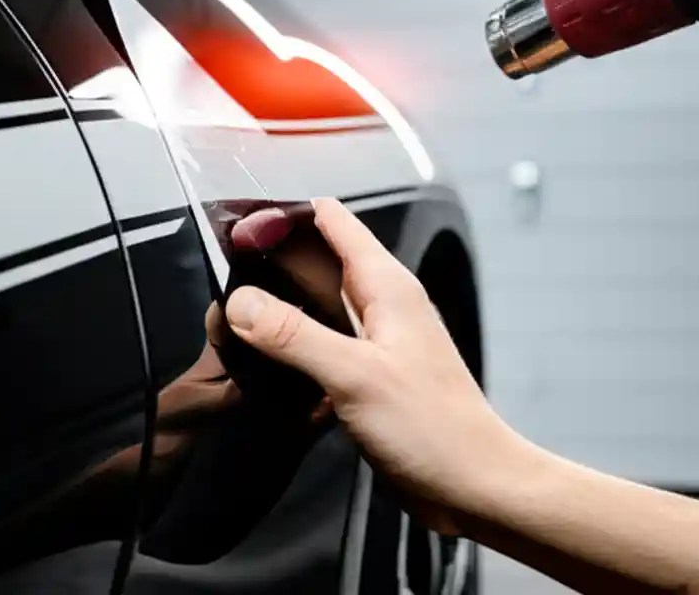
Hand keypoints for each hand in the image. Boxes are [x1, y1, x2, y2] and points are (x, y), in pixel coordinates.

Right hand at [222, 198, 526, 530]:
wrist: (474, 486)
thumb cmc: (432, 428)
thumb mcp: (354, 375)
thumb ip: (294, 335)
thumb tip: (240, 301)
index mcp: (386, 286)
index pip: (332, 221)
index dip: (286, 214)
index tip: (239, 226)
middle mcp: (383, 304)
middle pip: (320, 260)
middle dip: (274, 261)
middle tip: (224, 276)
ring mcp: (378, 340)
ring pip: (319, 304)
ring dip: (281, 306)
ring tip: (234, 315)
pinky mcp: (370, 375)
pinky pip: (324, 344)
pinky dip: (294, 345)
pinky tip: (266, 363)